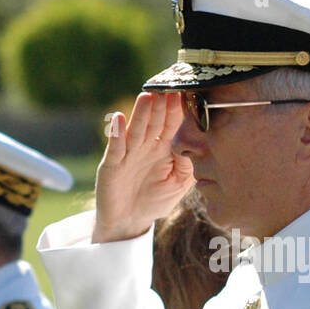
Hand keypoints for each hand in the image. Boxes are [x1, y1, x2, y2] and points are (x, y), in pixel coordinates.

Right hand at [92, 93, 193, 242]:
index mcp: (164, 148)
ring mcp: (128, 153)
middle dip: (162, 106)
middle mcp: (146, 145)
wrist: (129, 220)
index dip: (179, 110)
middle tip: (169, 88)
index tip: (188, 93)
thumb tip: (196, 147)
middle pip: (155, 121)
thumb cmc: (156, 199)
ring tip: (147, 96)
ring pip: (136, 129)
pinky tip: (118, 118)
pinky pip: (115, 147)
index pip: (173, 124)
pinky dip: (116, 133)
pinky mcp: (112, 164)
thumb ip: (188, 166)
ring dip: (141, 113)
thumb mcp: (178, 184)